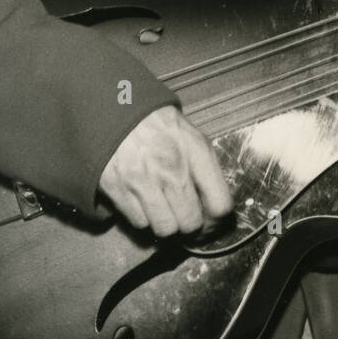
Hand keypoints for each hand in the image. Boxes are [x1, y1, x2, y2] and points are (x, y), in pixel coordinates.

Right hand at [99, 105, 233, 235]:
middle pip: (191, 223)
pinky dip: (142, 217)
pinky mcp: (118, 189)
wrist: (116, 109)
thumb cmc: (159, 125)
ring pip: (165, 229)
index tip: (211, 219)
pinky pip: (139, 222)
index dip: (217, 219)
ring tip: (163, 209)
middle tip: (184, 216)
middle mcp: (172, 169)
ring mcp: (143, 181)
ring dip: (166, 223)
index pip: (221, 204)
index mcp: (197, 152)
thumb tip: (215, 208)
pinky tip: (143, 200)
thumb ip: (206, 170)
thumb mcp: (192, 137)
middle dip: (190, 224)